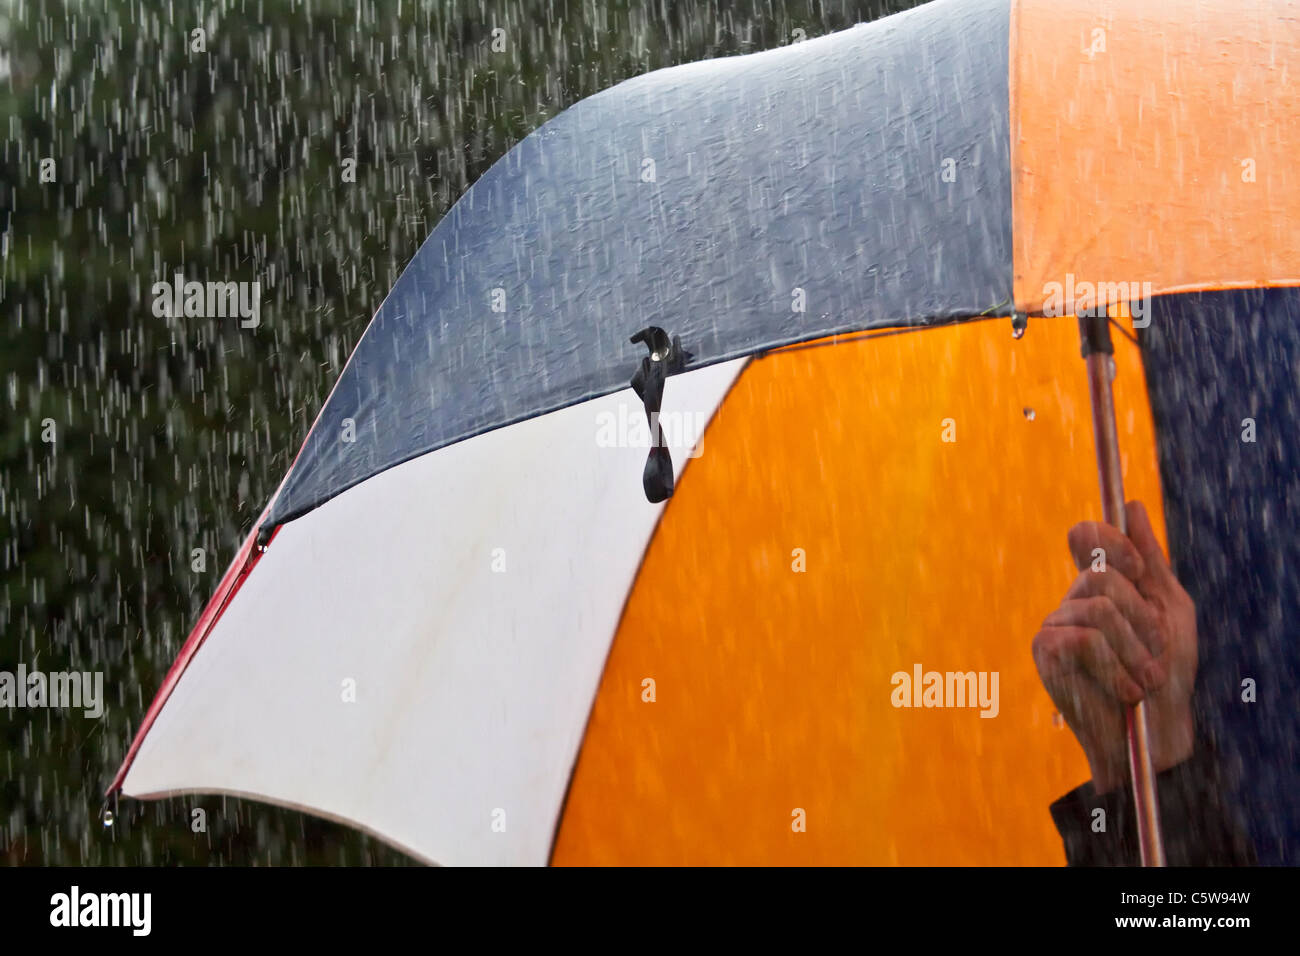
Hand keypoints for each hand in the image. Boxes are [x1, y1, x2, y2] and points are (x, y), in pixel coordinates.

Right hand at [1032, 501, 1197, 793]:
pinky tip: (1123, 691)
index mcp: (1100, 586)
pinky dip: (1115, 667)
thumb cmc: (1168, 676)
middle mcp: (1072, 600)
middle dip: (1143, 617)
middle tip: (1156, 654)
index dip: (1111, 540)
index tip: (1140, 572)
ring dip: (1135, 650)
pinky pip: (1083, 639)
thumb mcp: (1172, 611)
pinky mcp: (1043, 652)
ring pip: (1098, 608)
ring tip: (1144, 680)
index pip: (1084, 535)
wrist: (1155, 734)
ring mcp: (1054, 624)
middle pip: (1102, 575)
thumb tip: (1133, 505)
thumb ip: (1152, 561)